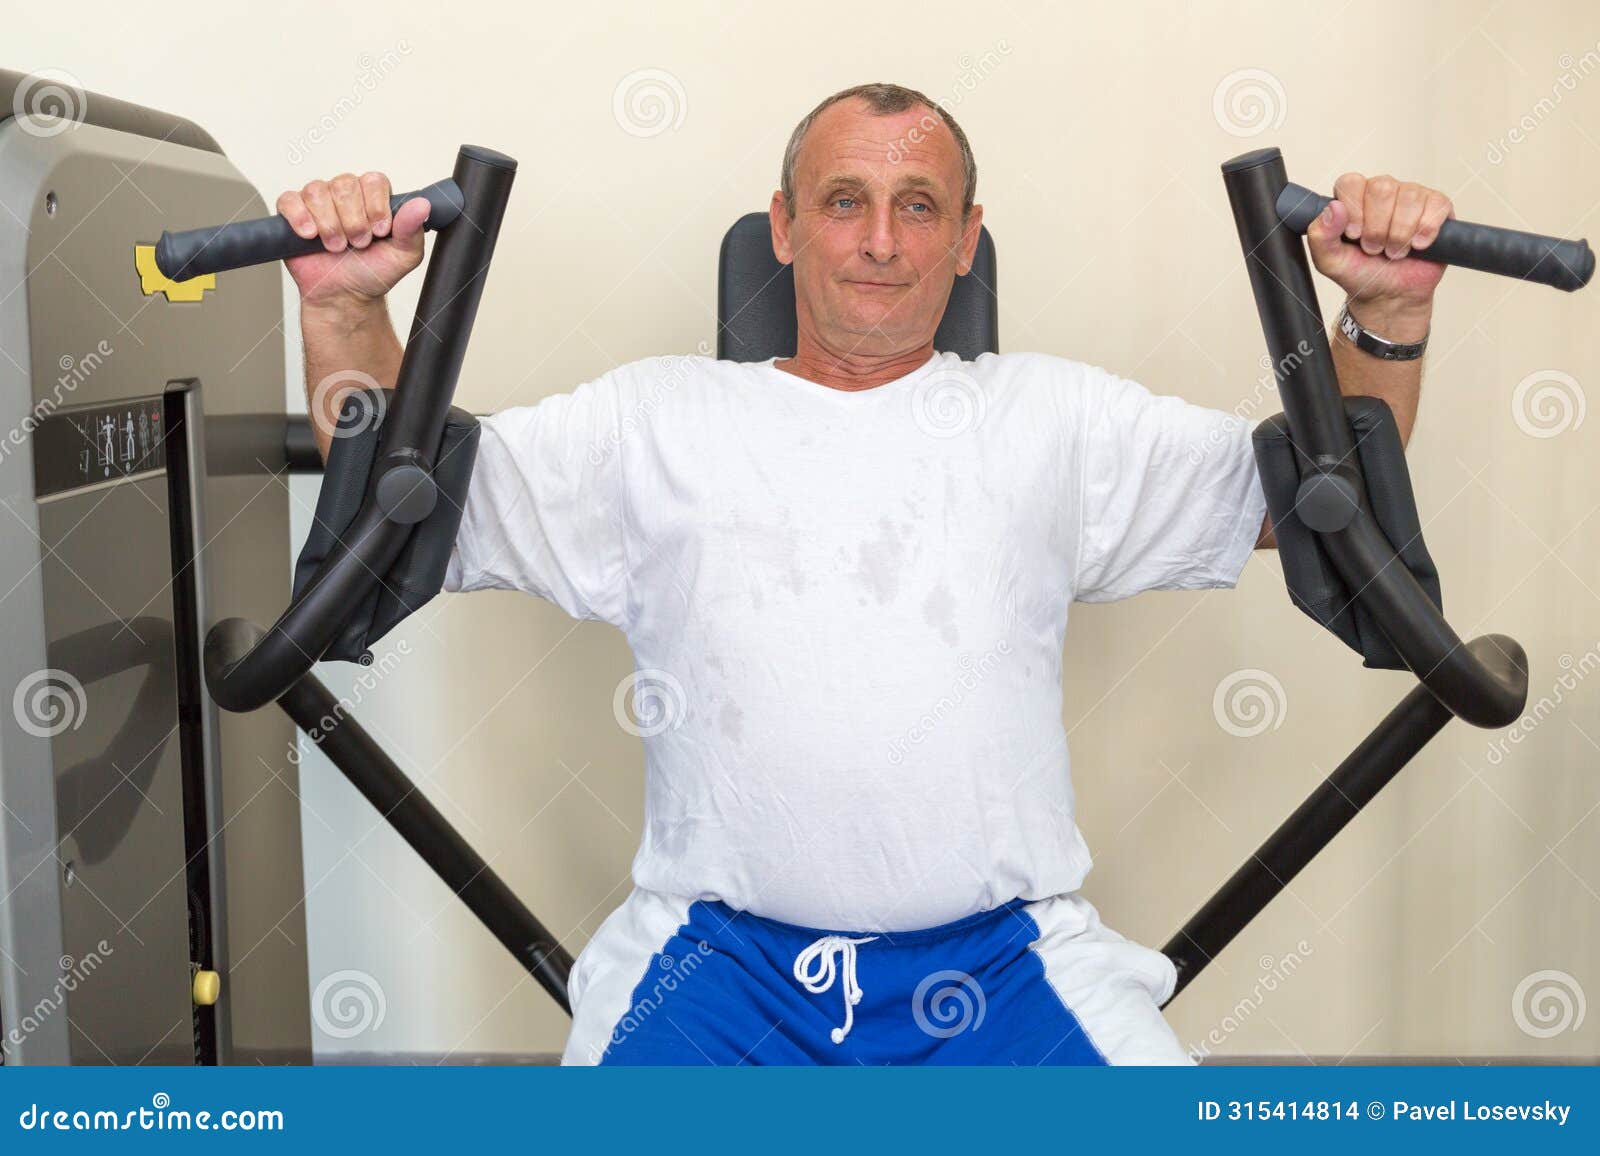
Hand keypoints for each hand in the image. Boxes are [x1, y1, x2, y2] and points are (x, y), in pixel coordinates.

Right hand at [276, 172, 429, 309]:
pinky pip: (289, 200)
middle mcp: (345, 193)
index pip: (373, 181)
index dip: (375, 206)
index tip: (378, 232)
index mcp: (372, 197)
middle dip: (353, 221)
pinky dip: (299, 217)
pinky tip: (309, 235)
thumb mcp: (403, 256)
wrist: (344, 296)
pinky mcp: (293, 213)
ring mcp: (318, 201)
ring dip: (329, 224)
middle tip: (357, 244)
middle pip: (344, 185)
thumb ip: (411, 230)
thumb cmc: (371, 273)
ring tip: (336, 246)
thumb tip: (422, 205)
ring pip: (317, 192)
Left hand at [1305, 173, 1453, 321]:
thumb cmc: (1361, 273)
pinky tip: (1417, 245)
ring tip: (1394, 251)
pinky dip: (1425, 230)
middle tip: (1375, 248)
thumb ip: (1321, 235)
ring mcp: (1412, 196)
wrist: (1390, 295)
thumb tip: (1333, 208)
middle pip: (1382, 188)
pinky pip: (1436, 206)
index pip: (1351, 182)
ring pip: (1410, 197)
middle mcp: (1383, 191)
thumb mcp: (1330, 261)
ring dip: (1400, 233)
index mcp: (1355, 197)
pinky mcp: (1437, 207)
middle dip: (1377, 227)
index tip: (1354, 235)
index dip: (1353, 210)